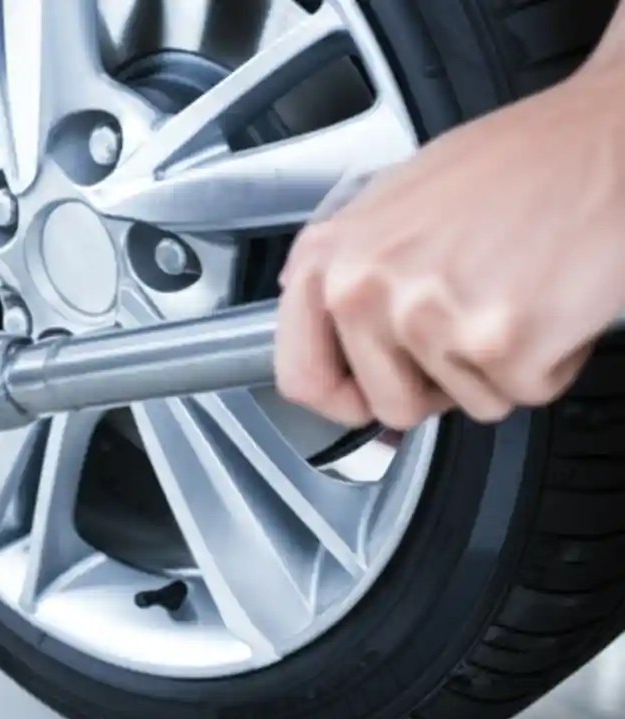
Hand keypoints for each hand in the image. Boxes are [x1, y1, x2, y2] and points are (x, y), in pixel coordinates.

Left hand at [275, 64, 624, 429]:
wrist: (604, 136)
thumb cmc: (515, 162)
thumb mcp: (394, 199)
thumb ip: (348, 263)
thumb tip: (312, 312)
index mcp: (333, 257)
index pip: (300, 377)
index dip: (342, 398)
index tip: (365, 396)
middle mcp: (369, 290)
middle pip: (390, 406)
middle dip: (437, 383)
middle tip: (473, 319)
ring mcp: (432, 319)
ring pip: (466, 403)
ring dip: (500, 364)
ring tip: (516, 287)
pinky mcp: (502, 344)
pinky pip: (524, 393)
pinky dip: (550, 360)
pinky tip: (551, 298)